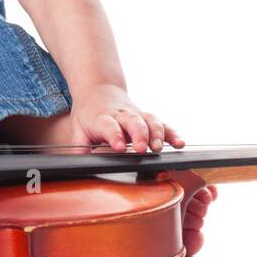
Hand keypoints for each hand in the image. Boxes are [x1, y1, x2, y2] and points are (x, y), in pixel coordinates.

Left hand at [67, 84, 185, 153]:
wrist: (99, 89)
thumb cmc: (88, 113)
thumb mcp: (77, 128)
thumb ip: (78, 148)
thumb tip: (77, 166)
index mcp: (102, 118)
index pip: (109, 126)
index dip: (114, 135)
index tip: (118, 147)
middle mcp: (121, 114)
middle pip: (133, 121)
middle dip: (139, 134)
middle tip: (142, 148)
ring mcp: (136, 114)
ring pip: (150, 120)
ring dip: (157, 133)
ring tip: (159, 148)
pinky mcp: (147, 117)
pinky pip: (162, 123)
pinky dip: (172, 133)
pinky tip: (179, 143)